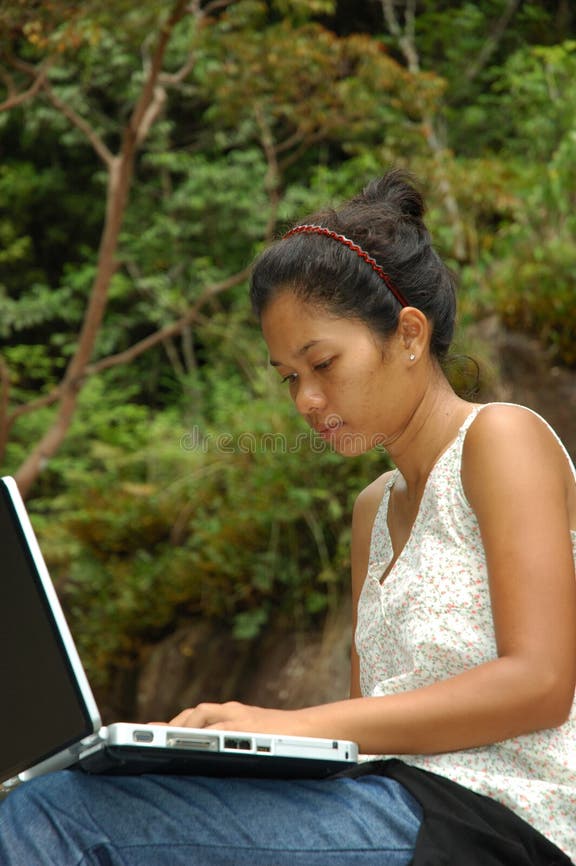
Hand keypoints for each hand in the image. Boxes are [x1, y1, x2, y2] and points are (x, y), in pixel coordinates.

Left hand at [167, 701, 308, 735]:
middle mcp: (234, 710)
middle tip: (156, 737)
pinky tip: (194, 743)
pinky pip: (222, 728)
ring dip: (185, 726)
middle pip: (197, 711)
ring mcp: (242, 717)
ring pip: (205, 714)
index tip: (154, 730)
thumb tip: (207, 750)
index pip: (199, 712)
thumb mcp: (253, 730)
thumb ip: (232, 734)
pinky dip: (205, 734)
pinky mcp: (250, 727)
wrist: (312, 729)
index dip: (176, 722)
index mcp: (233, 712)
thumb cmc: (282, 736)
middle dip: (175, 724)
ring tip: (169, 740)